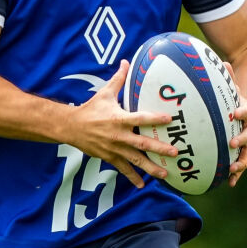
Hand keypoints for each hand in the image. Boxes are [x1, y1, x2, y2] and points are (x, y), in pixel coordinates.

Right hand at [65, 61, 176, 188]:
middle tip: (175, 153)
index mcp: (119, 118)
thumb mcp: (105, 93)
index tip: (170, 119)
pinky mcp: (109, 158)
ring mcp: (114, 149)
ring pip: (136, 160)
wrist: (71, 127)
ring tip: (166, 173)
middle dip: (159, 148)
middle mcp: (119, 135)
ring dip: (151, 167)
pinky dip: (133, 178)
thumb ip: (119, 79)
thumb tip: (126, 61)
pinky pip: (123, 169)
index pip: (141, 118)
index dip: (155, 118)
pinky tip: (142, 185)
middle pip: (142, 143)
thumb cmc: (91, 109)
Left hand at [223, 62, 246, 186]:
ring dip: (241, 162)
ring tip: (233, 169)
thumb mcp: (232, 87)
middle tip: (231, 143)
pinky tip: (229, 183)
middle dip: (241, 140)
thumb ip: (228, 77)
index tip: (235, 113)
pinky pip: (241, 163)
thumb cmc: (235, 98)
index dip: (243, 112)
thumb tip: (221, 62)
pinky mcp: (242, 151)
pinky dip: (236, 174)